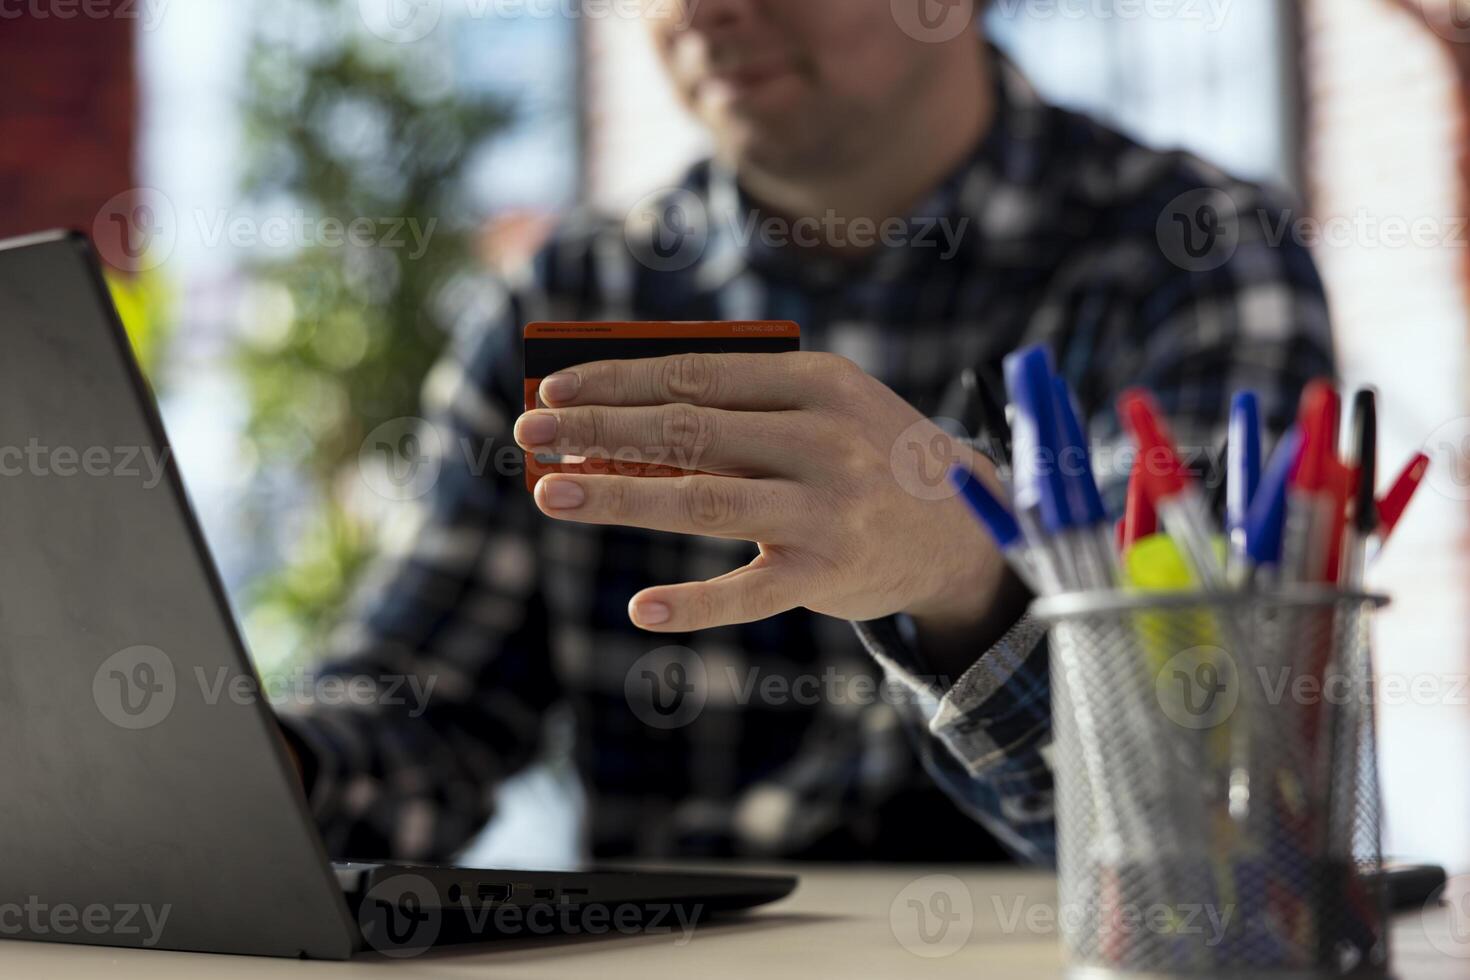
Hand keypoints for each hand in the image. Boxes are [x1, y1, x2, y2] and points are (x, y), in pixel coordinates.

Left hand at [514, 353, 1017, 652]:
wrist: (961, 526)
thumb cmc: (862, 455)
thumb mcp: (821, 407)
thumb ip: (740, 402)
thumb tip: (619, 413)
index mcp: (815, 381)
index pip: (696, 375)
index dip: (618, 381)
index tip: (554, 390)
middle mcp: (822, 438)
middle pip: (688, 431)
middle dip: (600, 431)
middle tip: (530, 435)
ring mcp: (826, 508)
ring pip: (704, 500)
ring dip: (619, 497)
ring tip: (551, 493)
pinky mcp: (829, 572)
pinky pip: (751, 591)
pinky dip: (696, 603)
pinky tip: (643, 609)